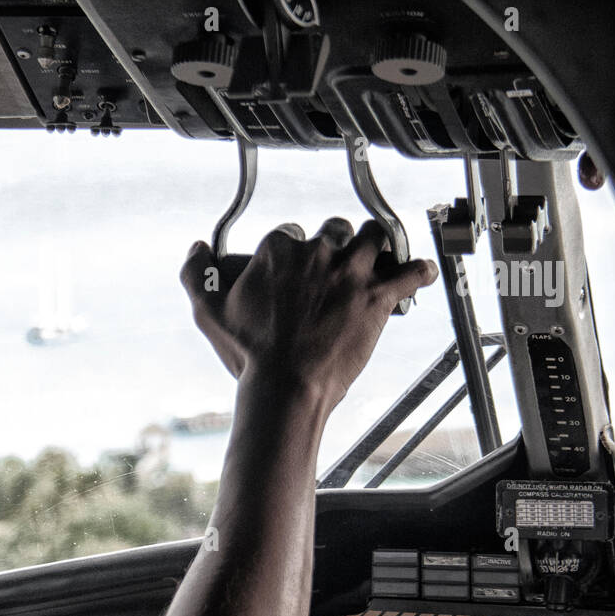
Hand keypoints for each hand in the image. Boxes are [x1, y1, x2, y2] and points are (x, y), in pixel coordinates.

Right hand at [180, 218, 437, 408]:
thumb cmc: (249, 353)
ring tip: (378, 261)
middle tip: (336, 269)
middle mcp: (318, 252)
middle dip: (336, 246)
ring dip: (377, 247)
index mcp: (279, 250)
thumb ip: (195, 274)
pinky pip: (411, 271)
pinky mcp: (378, 296)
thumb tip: (197, 248)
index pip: (291, 234)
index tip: (297, 273)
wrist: (285, 386)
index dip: (295, 254)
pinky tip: (419, 273)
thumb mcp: (208, 313)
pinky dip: (418, 271)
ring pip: (376, 236)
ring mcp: (352, 271)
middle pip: (336, 229)